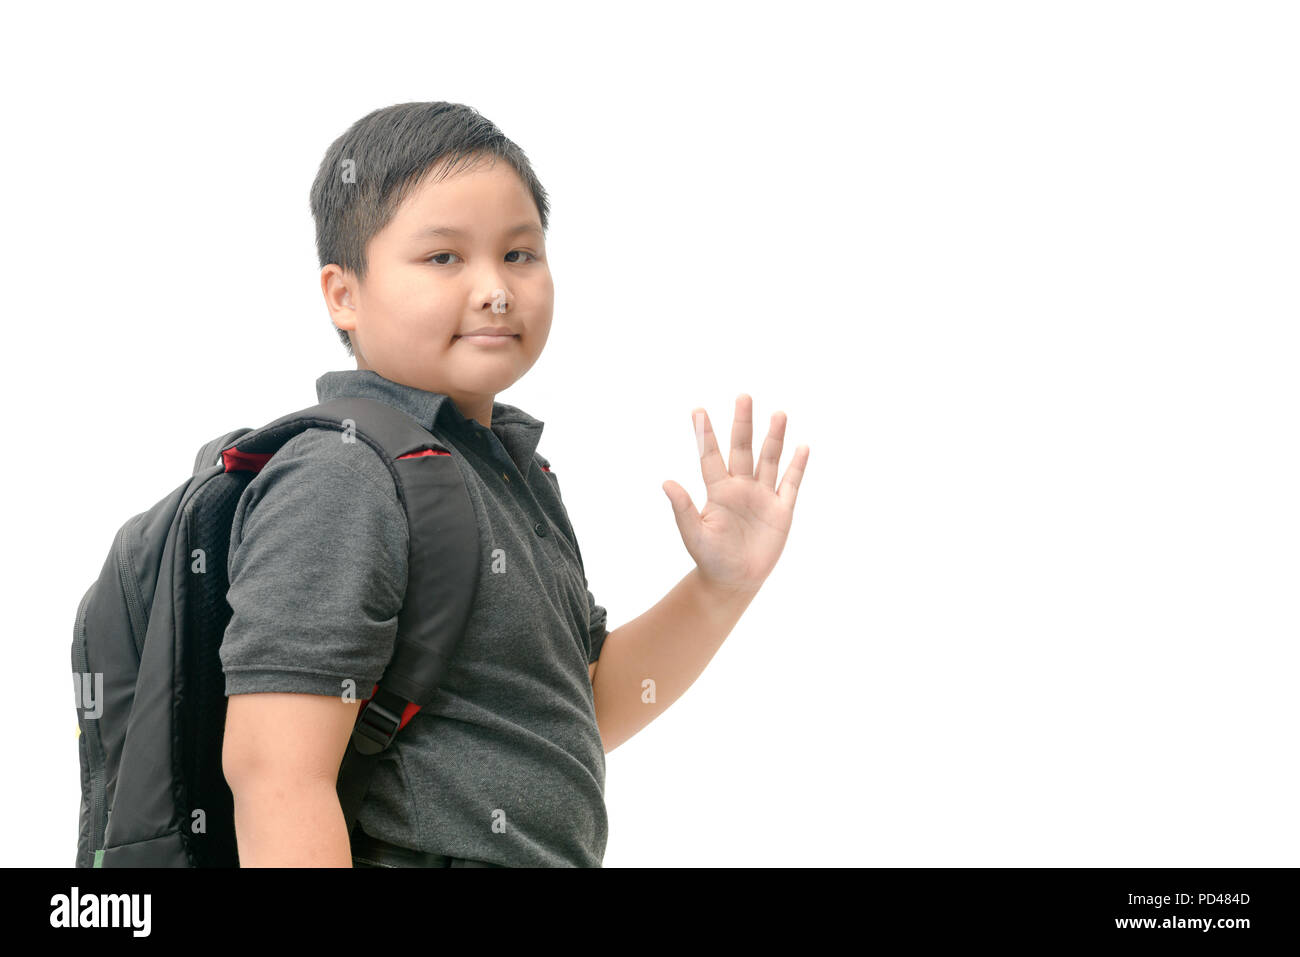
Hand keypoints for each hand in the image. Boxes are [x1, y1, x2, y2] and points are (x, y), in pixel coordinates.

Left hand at [662, 394, 808, 593]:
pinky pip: (790, 484)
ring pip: (769, 460)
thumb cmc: (710, 558)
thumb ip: (683, 509)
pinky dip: (797, 466)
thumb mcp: (694, 534)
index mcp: (717, 490)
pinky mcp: (781, 511)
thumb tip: (666, 483)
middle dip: (743, 424)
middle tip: (743, 397)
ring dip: (774, 438)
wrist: (734, 580)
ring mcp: (762, 496)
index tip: (697, 411)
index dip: (704, 435)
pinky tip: (802, 447)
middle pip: (742, 448)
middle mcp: (740, 487)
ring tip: (778, 414)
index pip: (710, 456)